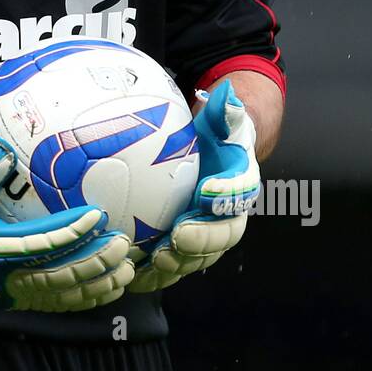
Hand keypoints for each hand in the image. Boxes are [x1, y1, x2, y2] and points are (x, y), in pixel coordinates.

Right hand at [0, 134, 135, 312]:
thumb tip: (2, 145)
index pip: (39, 242)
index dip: (70, 231)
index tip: (96, 214)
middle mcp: (6, 278)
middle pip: (59, 275)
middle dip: (94, 260)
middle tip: (121, 242)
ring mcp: (15, 295)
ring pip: (65, 295)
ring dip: (98, 282)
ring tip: (126, 267)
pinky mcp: (22, 302)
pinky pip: (61, 304)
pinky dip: (89, 297)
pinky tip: (112, 285)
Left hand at [130, 79, 259, 293]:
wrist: (208, 158)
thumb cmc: (212, 135)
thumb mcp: (220, 118)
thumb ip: (225, 110)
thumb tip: (227, 96)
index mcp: (239, 183)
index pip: (240, 192)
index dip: (227, 196)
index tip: (207, 193)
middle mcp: (227, 216)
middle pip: (222, 237)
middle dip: (202, 241)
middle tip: (177, 238)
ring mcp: (205, 237)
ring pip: (197, 259)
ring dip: (178, 263)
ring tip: (156, 260)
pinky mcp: (181, 251)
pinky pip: (170, 266)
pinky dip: (153, 274)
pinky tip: (131, 274)